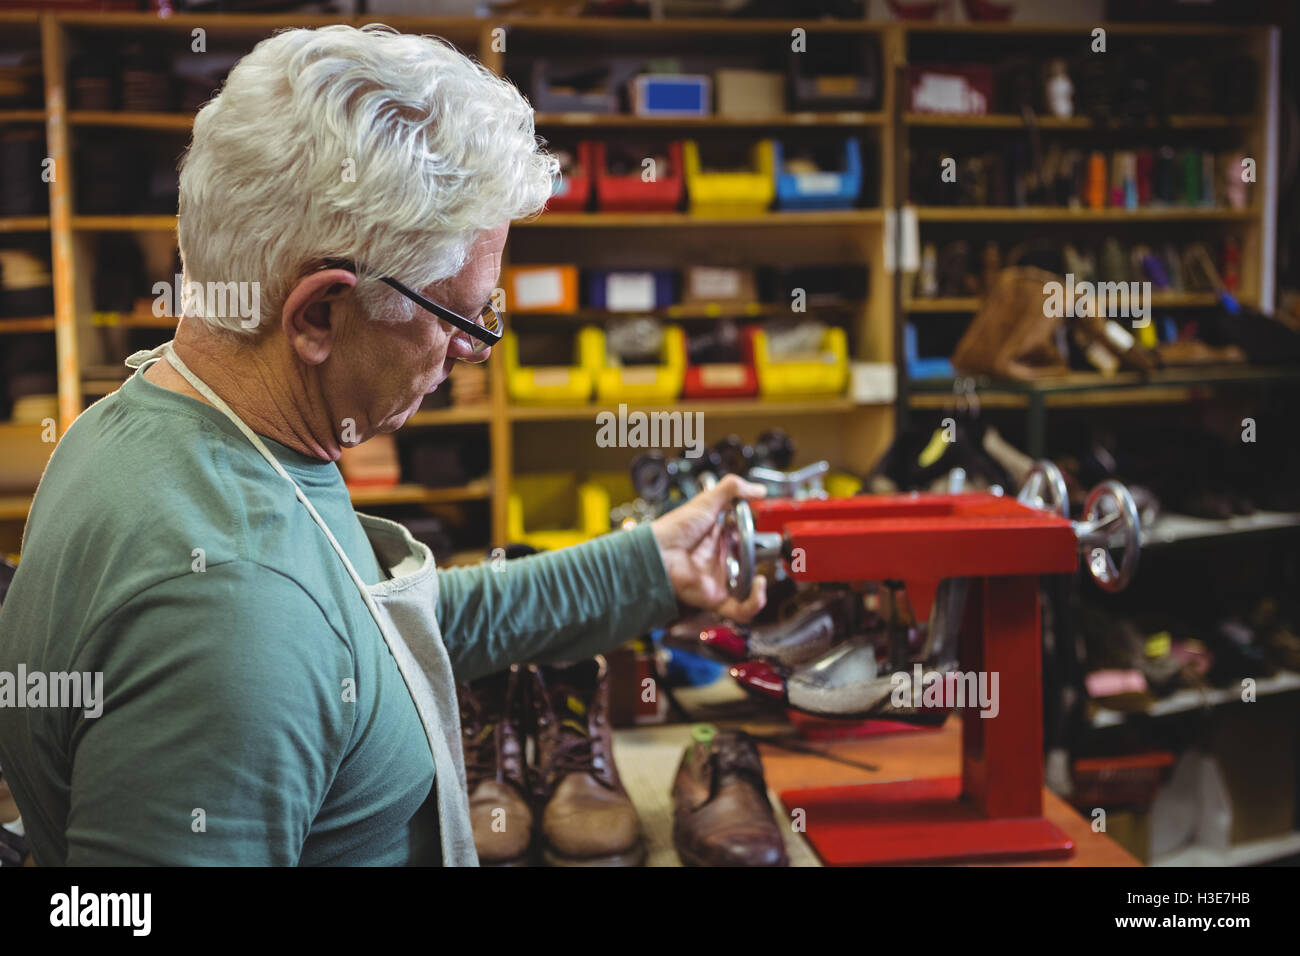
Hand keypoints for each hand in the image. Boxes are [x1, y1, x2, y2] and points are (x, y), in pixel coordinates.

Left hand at [650, 473, 767, 623]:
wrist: (658, 552)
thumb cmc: (675, 528)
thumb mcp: (707, 500)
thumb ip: (733, 489)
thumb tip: (759, 490)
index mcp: (718, 539)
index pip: (745, 541)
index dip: (755, 537)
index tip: (761, 530)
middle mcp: (719, 561)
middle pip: (748, 566)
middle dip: (761, 564)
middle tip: (765, 555)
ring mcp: (718, 580)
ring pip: (747, 592)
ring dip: (760, 588)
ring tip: (760, 576)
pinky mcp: (715, 597)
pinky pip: (741, 610)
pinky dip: (755, 602)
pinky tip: (758, 585)